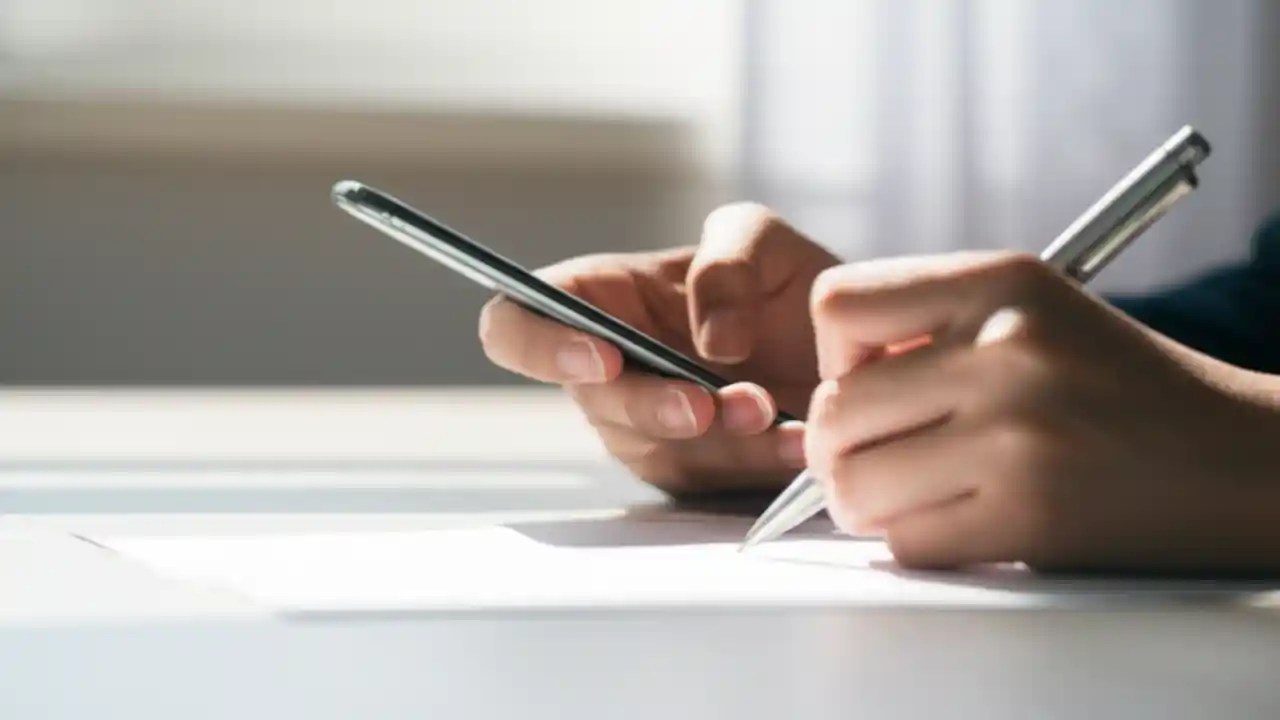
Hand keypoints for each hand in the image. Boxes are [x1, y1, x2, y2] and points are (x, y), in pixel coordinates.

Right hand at [480, 204, 839, 493]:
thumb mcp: (760, 239)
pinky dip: (756, 461)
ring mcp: (648, 426)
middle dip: (649, 405)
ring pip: (655, 447)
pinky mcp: (695, 470)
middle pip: (591, 400)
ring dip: (716, 438)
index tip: (601, 357)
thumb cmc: (782, 281)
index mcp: (602, 297)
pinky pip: (709, 477)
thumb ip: (728, 266)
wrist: (844, 341)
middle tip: (705, 403)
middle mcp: (611, 368)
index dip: (539, 345)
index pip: (516, 324)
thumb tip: (713, 343)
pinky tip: (797, 441)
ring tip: (777, 417)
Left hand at [804, 252, 1279, 571]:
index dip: (834, 353)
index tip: (867, 378)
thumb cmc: (1117, 383)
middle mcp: (1007, 350)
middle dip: (837, 447)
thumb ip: (930, 325)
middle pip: (830, 410)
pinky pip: (904, 543)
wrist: (1236, 458)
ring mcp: (1016, 437)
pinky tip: (960, 520)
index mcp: (1002, 281)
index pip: (837, 303)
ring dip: (864, 502)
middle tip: (874, 455)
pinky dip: (916, 541)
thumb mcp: (1032, 307)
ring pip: (852, 484)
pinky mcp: (1029, 519)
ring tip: (907, 491)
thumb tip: (825, 382)